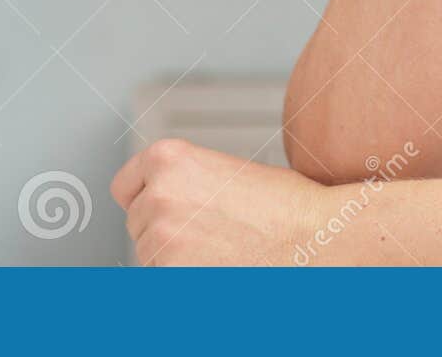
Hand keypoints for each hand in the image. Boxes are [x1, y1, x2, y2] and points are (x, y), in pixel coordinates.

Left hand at [111, 138, 323, 265]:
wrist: (316, 238)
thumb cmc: (285, 206)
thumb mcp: (224, 172)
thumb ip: (183, 182)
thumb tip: (155, 204)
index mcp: (169, 158)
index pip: (125, 186)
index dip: (143, 199)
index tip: (156, 208)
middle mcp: (158, 195)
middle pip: (138, 224)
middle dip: (166, 230)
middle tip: (211, 232)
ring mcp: (162, 239)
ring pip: (150, 257)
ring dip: (175, 259)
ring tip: (222, 251)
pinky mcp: (171, 278)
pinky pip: (162, 283)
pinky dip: (184, 281)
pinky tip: (219, 270)